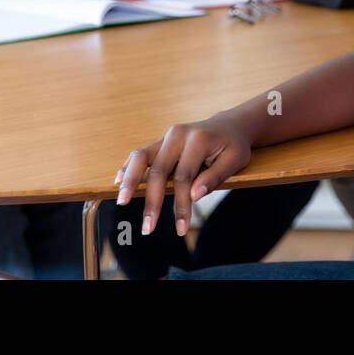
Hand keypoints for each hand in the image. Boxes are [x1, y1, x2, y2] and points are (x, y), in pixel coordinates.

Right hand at [114, 116, 253, 236]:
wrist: (229, 126)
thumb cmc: (233, 146)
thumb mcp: (235, 160)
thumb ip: (215, 177)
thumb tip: (194, 196)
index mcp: (197, 139)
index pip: (184, 177)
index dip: (181, 204)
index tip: (181, 228)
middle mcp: (177, 135)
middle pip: (158, 170)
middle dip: (152, 201)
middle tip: (148, 228)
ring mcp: (166, 137)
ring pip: (141, 157)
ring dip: (130, 181)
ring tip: (122, 201)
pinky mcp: (160, 142)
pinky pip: (140, 154)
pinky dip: (127, 167)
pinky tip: (118, 181)